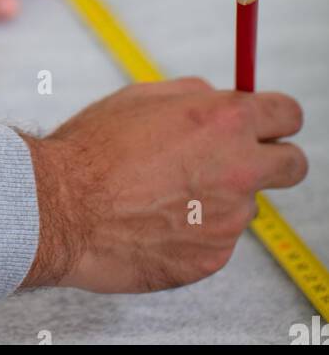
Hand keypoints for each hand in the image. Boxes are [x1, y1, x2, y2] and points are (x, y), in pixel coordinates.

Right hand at [17, 78, 306, 292]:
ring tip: (160, 193)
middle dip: (273, 159)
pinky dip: (193, 230)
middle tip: (237, 161)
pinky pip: (216, 238)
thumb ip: (195, 96)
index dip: (275, 117)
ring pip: (243, 204)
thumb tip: (220, 99)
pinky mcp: (213, 257)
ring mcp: (229, 219)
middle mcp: (238, 169)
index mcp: (225, 121)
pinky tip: (153, 220)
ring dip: (217, 197)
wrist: (62, 209)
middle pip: (292, 165)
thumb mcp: (142, 96)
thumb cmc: (93, 149)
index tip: (266, 123)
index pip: (287, 114)